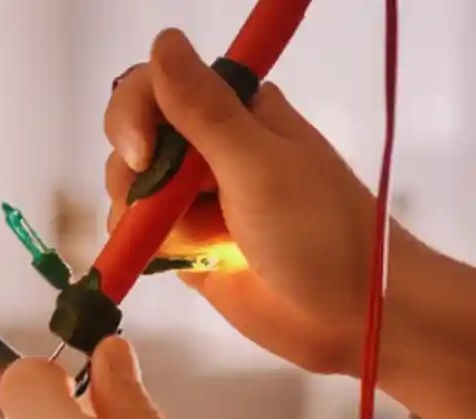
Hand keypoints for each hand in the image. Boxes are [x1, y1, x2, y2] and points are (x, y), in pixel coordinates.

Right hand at [106, 28, 419, 375]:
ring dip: (145, 219)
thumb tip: (163, 40)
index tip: (141, 157)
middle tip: (166, 208)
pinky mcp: (188, 246)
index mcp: (236, 113)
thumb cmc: (318, 233)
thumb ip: (203, 110)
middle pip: (133, 141)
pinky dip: (146, 249)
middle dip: (135, 176)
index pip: (156, 89)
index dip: (134, 116)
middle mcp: (211, 150)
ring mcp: (198, 201)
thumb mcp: (258, 164)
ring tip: (192, 244)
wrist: (348, 316)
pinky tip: (180, 261)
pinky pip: (141, 236)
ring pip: (131, 193)